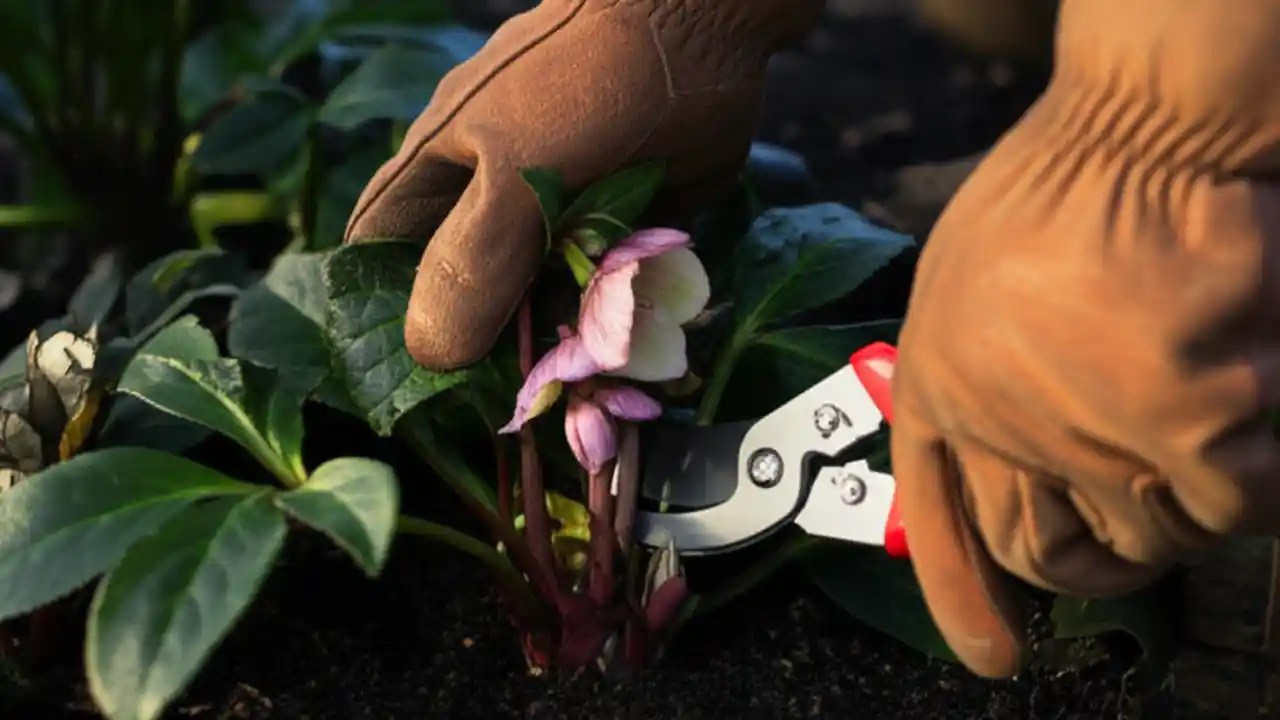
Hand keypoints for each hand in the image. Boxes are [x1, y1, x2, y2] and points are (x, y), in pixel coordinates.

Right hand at [344, 0, 821, 368]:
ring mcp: (557, 220)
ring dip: (555, 352)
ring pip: (540, 304)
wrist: (702, 28)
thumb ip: (471, 260)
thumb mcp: (516, 172)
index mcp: (438, 177)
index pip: (382, 258)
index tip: (403, 390)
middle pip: (467, 297)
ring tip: (574, 404)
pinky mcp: (621, 230)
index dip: (382, 319)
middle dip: (482, 353)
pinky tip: (628, 372)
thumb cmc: (587, 82)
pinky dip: (614, 331)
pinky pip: (606, 296)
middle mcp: (492, 204)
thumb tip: (428, 352)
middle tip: (505, 414)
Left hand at [890, 0, 1279, 676]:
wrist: (1144, 126)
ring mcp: (1087, 435)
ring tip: (1211, 403)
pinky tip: (1264, 404)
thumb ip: (990, 373)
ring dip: (1190, 491)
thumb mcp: (974, 280)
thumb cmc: (1066, 185)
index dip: (963, 598)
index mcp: (939, 387)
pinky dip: (1266, 474)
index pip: (944, 521)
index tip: (992, 658)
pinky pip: (1240, 504)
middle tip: (1148, 515)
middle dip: (1105, 557)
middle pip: (1053, 553)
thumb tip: (1032, 457)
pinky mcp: (1183, 425)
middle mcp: (997, 428)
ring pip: (1157, 533)